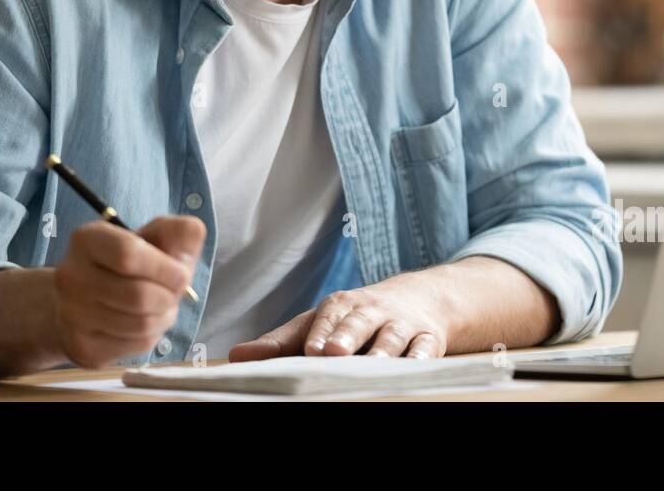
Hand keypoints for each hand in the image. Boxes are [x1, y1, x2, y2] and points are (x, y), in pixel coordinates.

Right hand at [52, 215, 204, 367]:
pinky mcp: (82, 347)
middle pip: (138, 295)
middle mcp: (70, 276)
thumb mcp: (156, 237)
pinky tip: (144, 322)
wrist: (89, 302)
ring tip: (160, 306)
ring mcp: (71, 314)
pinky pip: (136, 345)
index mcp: (86, 239)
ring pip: (141, 323)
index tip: (182, 273)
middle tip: (173, 293)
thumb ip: (180, 231)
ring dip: (164, 316)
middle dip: (169, 296)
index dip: (164, 268)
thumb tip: (191, 233)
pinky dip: (153, 335)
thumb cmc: (131, 264)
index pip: (127, 254)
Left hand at [228, 270, 450, 361]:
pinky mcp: (428, 339)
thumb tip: (236, 356)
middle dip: (347, 335)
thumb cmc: (354, 318)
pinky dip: (422, 355)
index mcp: (340, 307)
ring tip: (374, 364)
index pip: (328, 316)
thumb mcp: (318, 323)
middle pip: (360, 322)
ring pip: (393, 336)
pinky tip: (415, 365)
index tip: (310, 350)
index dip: (320, 332)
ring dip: (384, 348)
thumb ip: (280, 343)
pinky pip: (427, 347)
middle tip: (334, 352)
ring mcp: (401, 325)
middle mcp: (371, 312)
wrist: (416, 299)